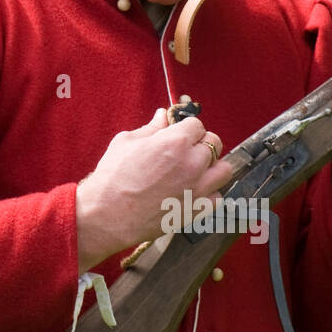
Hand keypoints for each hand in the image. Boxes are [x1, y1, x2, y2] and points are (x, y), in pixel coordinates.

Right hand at [76, 108, 232, 271]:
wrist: (107, 215)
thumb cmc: (112, 177)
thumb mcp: (126, 142)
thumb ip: (151, 128)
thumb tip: (162, 115)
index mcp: (176, 141)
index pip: (197, 125)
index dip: (187, 129)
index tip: (179, 135)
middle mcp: (192, 163)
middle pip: (214, 143)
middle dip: (201, 144)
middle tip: (186, 152)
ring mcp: (197, 188)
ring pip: (224, 170)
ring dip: (212, 168)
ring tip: (196, 172)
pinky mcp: (196, 209)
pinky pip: (217, 198)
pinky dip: (208, 194)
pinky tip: (192, 193)